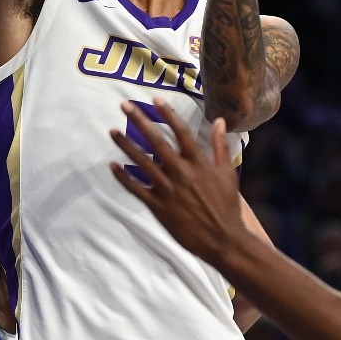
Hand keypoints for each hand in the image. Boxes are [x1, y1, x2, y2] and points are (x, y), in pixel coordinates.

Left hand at [109, 100, 248, 266]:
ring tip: (112, 131)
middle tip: (124, 105)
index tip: (155, 99)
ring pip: (142, 162)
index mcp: (199, 163)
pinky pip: (137, 189)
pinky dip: (123, 177)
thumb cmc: (227, 206)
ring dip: (126, 145)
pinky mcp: (158, 207)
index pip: (181, 132)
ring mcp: (168, 190)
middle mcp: (181, 172)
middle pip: (156, 141)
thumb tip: (219, 121)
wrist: (222, 239)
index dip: (167, 114)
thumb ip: (220, 146)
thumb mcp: (228, 173)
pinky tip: (112, 165)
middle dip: (139, 121)